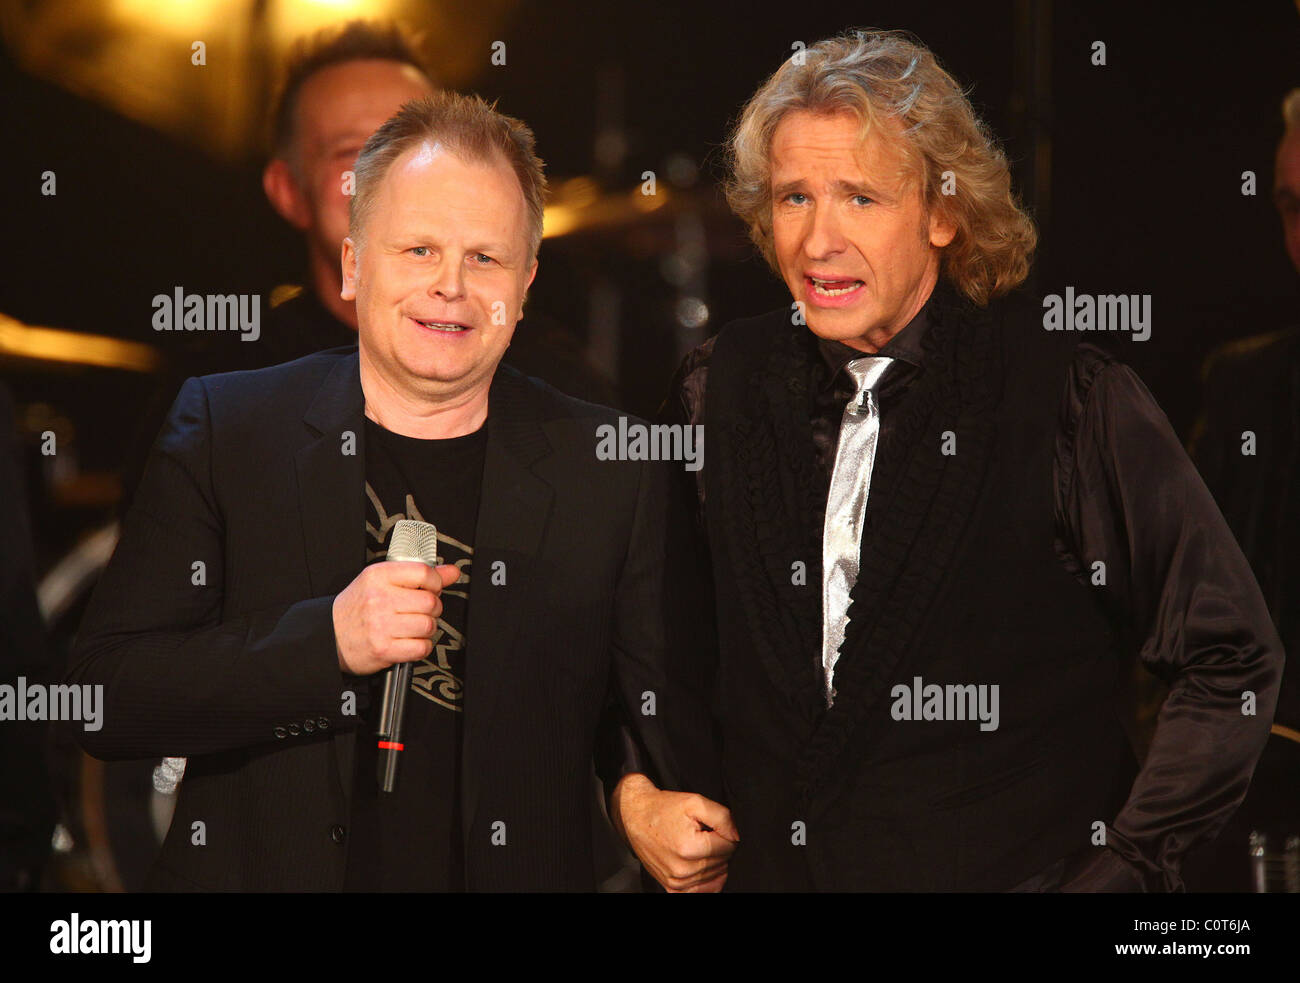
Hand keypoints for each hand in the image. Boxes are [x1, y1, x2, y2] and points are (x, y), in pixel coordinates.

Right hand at [332, 561, 460, 674]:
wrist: (328, 635)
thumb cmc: (357, 607)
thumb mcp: (381, 581)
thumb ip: (418, 575)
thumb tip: (451, 572)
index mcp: (378, 576)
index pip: (424, 573)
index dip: (436, 583)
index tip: (431, 589)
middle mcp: (379, 599)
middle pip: (431, 602)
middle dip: (432, 608)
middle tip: (420, 611)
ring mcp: (381, 625)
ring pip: (429, 626)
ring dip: (426, 628)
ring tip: (413, 626)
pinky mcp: (384, 649)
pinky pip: (421, 648)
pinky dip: (421, 646)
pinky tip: (409, 641)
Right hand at [610, 772, 738, 891]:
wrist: (636, 817)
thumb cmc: (663, 809)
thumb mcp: (695, 802)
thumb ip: (722, 817)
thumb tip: (736, 836)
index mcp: (689, 848)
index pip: (729, 847)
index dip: (726, 833)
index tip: (712, 826)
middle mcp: (682, 869)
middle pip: (723, 863)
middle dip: (719, 847)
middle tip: (704, 834)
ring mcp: (676, 882)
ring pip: (715, 877)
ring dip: (712, 861)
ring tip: (698, 846)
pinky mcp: (671, 888)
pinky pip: (700, 891)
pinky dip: (706, 880)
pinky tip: (700, 865)